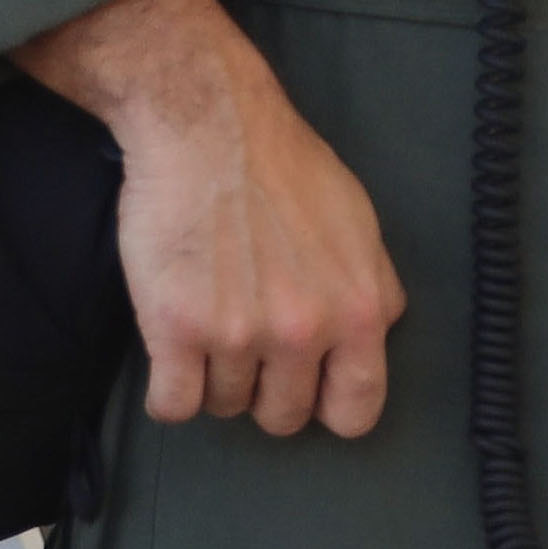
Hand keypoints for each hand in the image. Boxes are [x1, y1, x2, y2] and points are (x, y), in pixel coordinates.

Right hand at [14, 0, 400, 439]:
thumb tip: (378, 332)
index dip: (330, 408)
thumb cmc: (287, 169)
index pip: (358, 411)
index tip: (309, 389)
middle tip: (249, 345)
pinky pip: (173, 407)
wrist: (211, 130)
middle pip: (283, 418)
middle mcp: (306, 332)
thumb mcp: (359, 225)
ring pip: (224, 407)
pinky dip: (170, 391)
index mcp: (361, 310)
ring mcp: (239, 335)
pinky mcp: (176, 331)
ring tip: (210, 321)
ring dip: (214, 377)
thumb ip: (373, 286)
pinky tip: (173, 353)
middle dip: (265, 391)